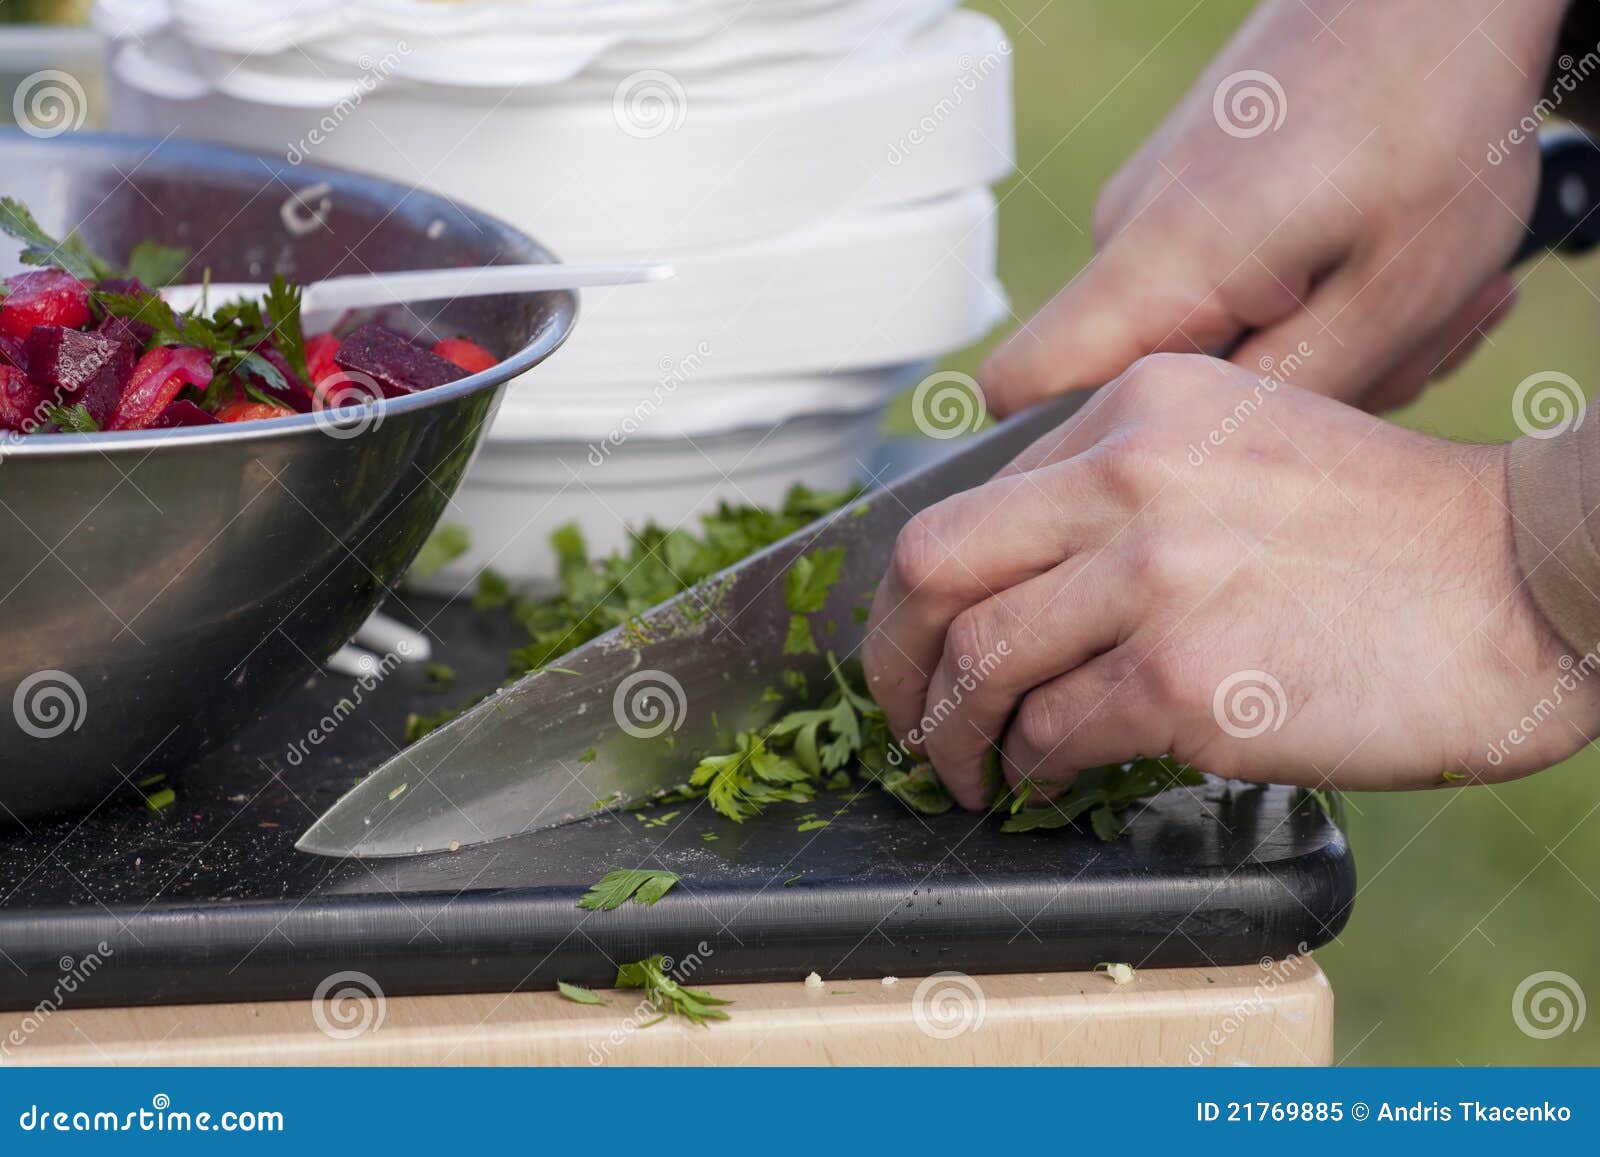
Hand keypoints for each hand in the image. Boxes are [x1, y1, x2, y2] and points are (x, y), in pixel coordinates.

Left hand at [861, 355, 1599, 806]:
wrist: (1532, 581)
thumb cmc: (1392, 536)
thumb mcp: (1243, 450)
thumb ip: (1127, 492)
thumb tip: (1022, 584)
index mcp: (1138, 408)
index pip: (967, 503)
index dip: (922, 594)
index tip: (920, 646)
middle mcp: (1132, 473)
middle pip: (933, 567)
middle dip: (894, 659)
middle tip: (905, 714)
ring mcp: (1158, 572)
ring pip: (979, 660)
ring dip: (955, 732)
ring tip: (968, 769)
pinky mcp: (1189, 674)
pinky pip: (1055, 731)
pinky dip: (1033, 766)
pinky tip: (1048, 778)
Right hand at [981, 0, 1567, 416]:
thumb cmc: (1433, 110)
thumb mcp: (1392, 296)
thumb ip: (1279, 399)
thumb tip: (1195, 470)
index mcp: (1158, 259)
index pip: (1017, 391)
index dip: (1060, 453)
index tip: (1159, 468)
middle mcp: (1128, 229)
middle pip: (1130, 382)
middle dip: (1250, 402)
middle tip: (1379, 358)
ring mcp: (1151, 203)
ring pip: (1194, 333)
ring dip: (1303, 340)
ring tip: (1399, 296)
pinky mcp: (1186, 188)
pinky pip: (1219, 282)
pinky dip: (1303, 292)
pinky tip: (1378, 260)